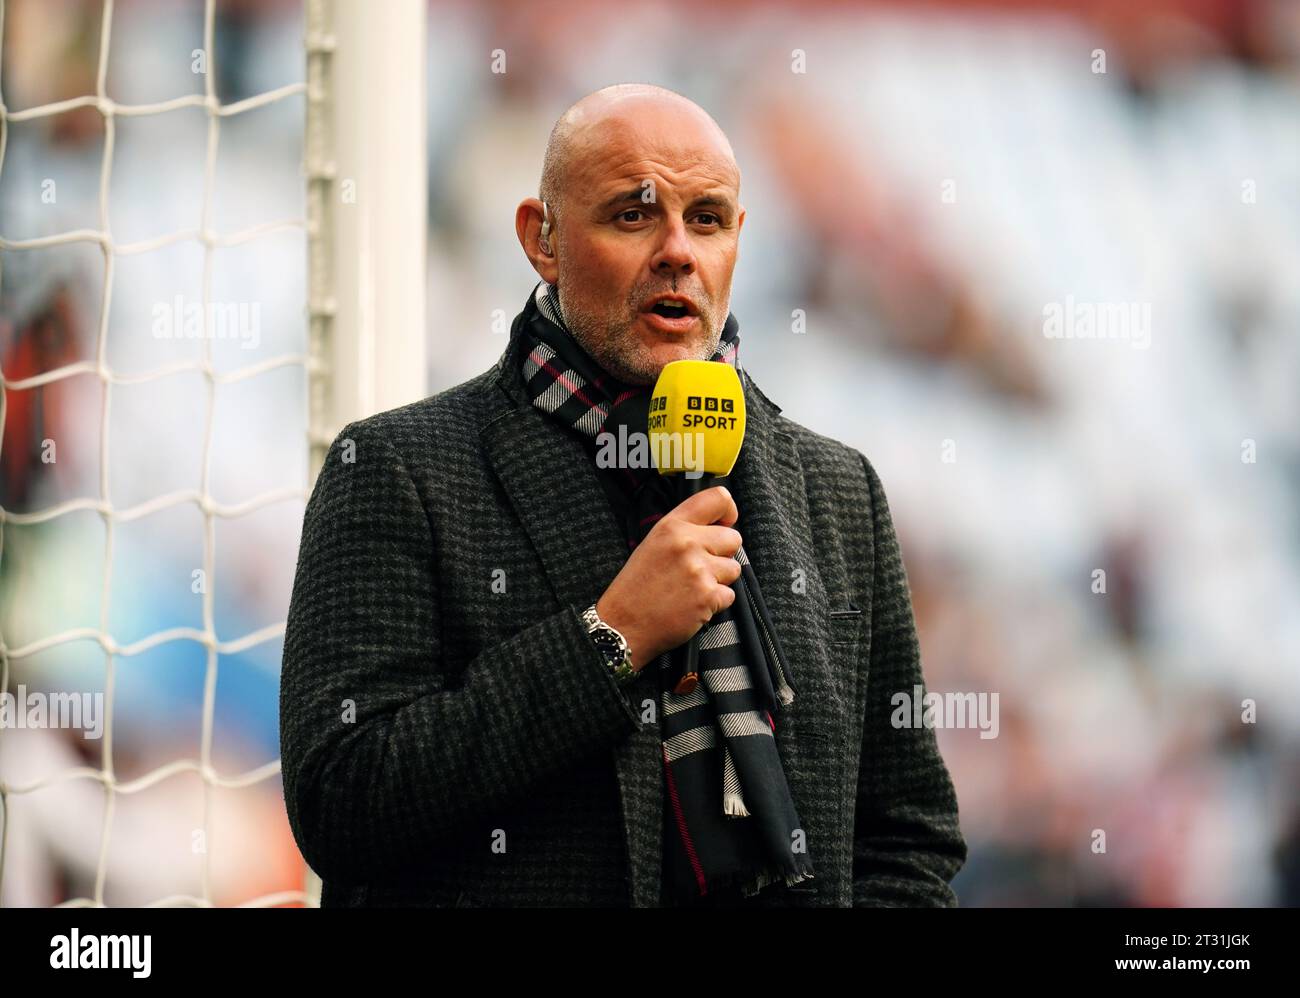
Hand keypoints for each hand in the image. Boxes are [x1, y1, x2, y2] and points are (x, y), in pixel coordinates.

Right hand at [595, 485, 742, 670]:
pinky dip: (715, 602)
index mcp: (672, 526)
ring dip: (720, 580)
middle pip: (733, 538)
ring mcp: (699, 570)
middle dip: (723, 554)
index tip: (724, 524)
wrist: (623, 623)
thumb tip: (718, 527)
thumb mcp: (653, 543)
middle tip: (700, 567)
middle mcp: (687, 543)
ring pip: (734, 568)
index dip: (728, 512)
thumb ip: (684, 530)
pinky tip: (692, 603)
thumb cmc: (637, 586)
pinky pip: (730, 595)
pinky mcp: (707, 596)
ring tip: (692, 587)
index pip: (718, 499)